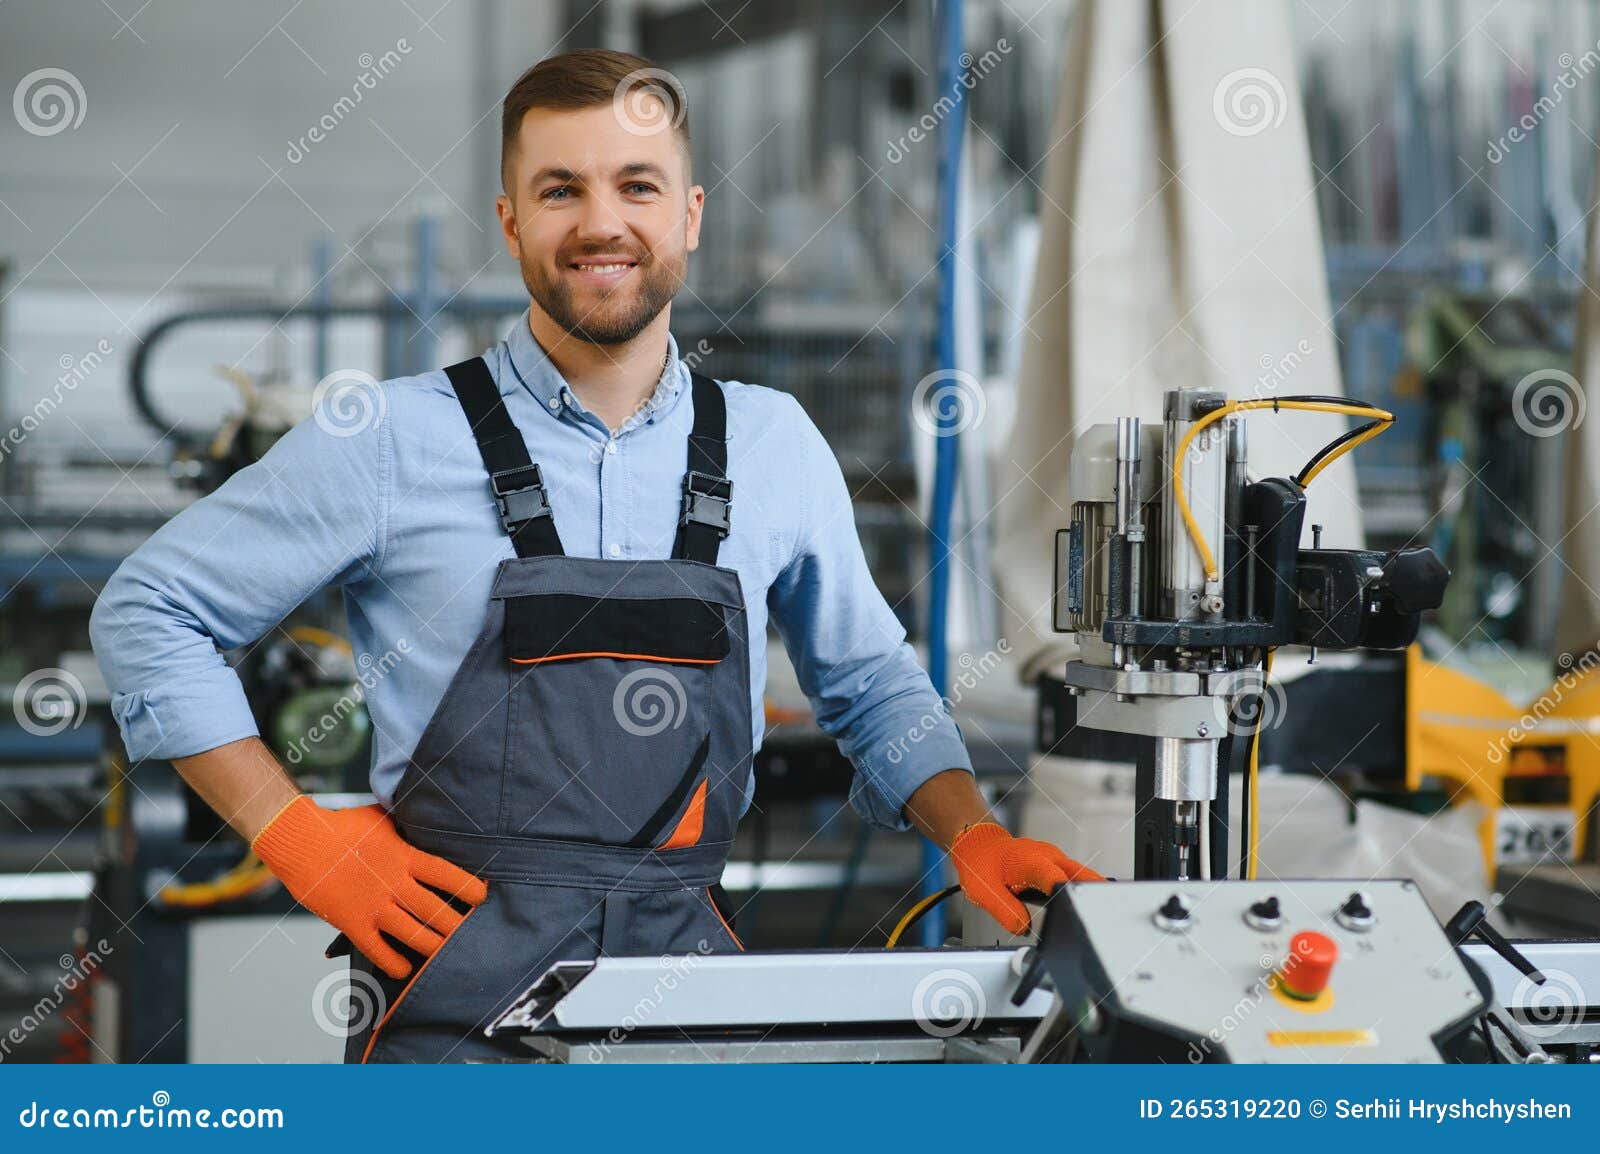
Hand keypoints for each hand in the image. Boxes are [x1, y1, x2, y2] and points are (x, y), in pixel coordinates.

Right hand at [251, 796, 487, 978]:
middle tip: (473, 936)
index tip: (483, 897)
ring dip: (434, 947)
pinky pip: (379, 952)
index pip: (446, 874)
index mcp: (404, 857)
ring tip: (449, 954)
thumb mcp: (381, 819)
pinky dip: (395, 964)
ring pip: (414, 935)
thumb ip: (405, 826)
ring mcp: (373, 906)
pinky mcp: (352, 923)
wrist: (299, 840)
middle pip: (436, 911)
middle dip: (458, 926)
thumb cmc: (341, 826)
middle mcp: (393, 884)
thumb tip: (426, 816)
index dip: (468, 888)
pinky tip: (406, 968)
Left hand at [950, 821, 1103, 933]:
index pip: (1058, 879)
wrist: (978, 843)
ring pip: (1082, 876)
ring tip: (1094, 918)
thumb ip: (1005, 911)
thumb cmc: (980, 863)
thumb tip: (1024, 929)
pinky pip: (1074, 877)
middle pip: (1084, 876)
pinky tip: (1080, 908)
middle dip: (1096, 895)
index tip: (1082, 912)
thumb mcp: (984, 892)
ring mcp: (1054, 859)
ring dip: (1089, 893)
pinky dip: (1080, 890)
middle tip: (1102, 918)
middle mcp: (1048, 857)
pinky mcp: (1055, 864)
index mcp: (1032, 861)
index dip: (1072, 896)